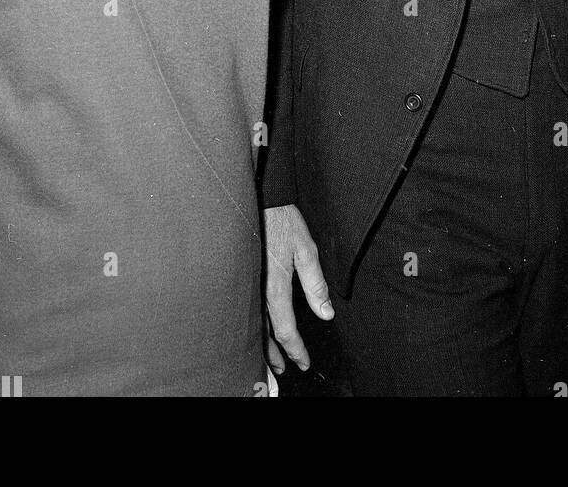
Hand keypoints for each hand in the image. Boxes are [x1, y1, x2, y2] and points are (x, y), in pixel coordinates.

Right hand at [263, 203, 332, 373]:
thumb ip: (315, 285)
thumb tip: (326, 312)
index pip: (285, 330)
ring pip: (253, 325)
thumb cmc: (282, 222)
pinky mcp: (242, 277)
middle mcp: (257, 292)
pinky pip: (246, 311)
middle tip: (285, 368)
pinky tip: (256, 330)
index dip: (295, 349)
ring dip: (262, 344)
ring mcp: (246, 286)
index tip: (303, 362)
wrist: (257, 200)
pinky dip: (253, 327)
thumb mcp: (306, 250)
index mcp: (274, 288)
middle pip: (265, 334)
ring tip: (270, 359)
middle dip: (275, 354)